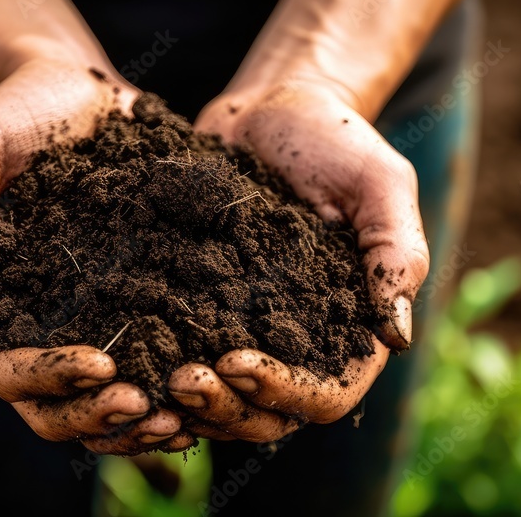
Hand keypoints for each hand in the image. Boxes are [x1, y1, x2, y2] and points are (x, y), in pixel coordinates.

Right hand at [0, 58, 192, 453]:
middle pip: (54, 406)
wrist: (80, 88)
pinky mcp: (138, 304)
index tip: (101, 366)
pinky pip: (152, 362)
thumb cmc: (17, 113)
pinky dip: (174, 385)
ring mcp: (88, 321)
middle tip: (153, 408)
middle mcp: (37, 325)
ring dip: (139, 422)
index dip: (49, 379)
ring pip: (103, 401)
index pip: (3, 370)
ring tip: (189, 414)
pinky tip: (215, 383)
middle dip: (99, 417)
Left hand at [168, 77, 428, 440]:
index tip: (237, 365)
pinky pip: (179, 353)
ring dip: (187, 402)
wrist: (271, 105)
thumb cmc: (335, 139)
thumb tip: (397, 334)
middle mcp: (297, 341)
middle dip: (225, 408)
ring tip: (149, 377)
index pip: (326, 395)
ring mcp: (245, 327)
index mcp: (348, 327)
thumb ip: (395, 251)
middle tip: (180, 379)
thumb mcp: (380, 183)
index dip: (285, 395)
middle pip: (267, 415)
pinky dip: (156, 369)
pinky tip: (123, 359)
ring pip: (219, 400)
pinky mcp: (199, 305)